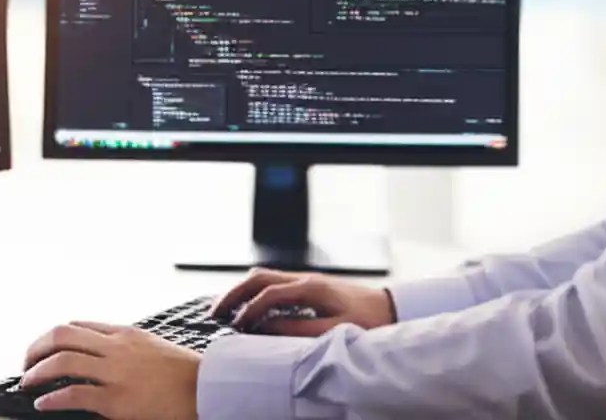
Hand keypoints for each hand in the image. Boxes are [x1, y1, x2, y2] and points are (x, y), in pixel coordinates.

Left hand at [21, 321, 199, 419]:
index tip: (42, 349)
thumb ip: (127, 347)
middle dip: (36, 348)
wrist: (208, 389)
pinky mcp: (117, 400)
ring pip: (62, 360)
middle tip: (26, 364)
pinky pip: (74, 394)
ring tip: (27, 382)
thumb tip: (103, 355)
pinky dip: (52, 398)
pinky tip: (43, 404)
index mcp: (125, 334)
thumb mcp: (153, 347)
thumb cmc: (185, 373)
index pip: (78, 326)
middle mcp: (116, 348)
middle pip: (62, 335)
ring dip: (36, 371)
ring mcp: (115, 373)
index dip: (53, 337)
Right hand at [210, 268, 396, 336]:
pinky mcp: (309, 285)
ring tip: (226, 308)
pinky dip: (254, 291)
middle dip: (233, 293)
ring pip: (263, 276)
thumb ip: (299, 329)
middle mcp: (305, 278)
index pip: (268, 295)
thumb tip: (268, 327)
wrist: (390, 307)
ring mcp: (306, 279)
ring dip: (241, 290)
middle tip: (215, 312)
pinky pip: (273, 282)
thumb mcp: (334, 329)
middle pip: (258, 277)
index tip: (236, 327)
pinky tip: (249, 305)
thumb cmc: (368, 320)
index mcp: (310, 287)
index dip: (248, 311)